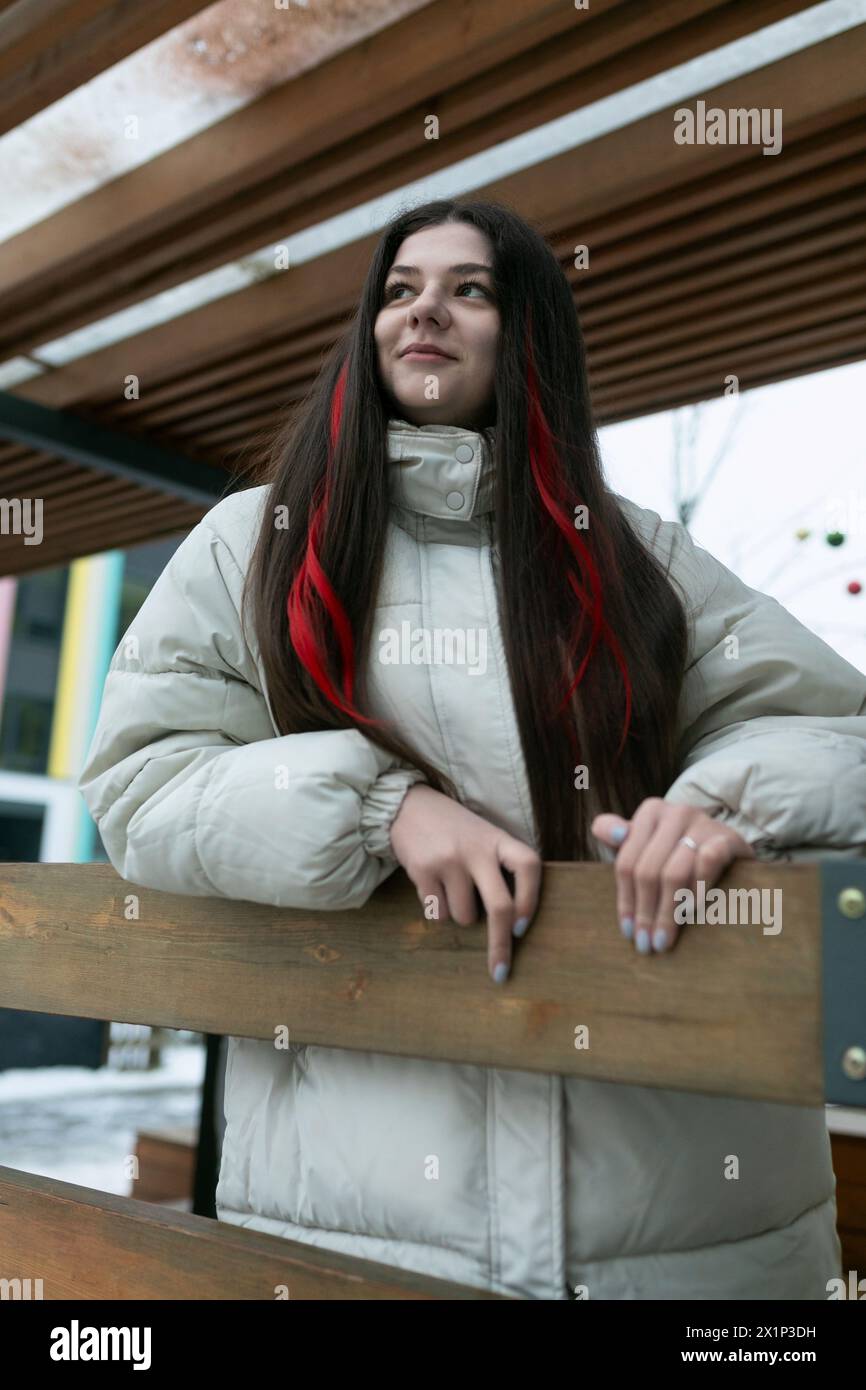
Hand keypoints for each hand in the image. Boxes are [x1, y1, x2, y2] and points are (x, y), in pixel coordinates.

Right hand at [389, 784, 541, 982]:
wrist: (407, 805)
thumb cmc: (455, 829)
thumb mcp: (484, 836)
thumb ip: (499, 865)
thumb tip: (511, 924)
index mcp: (497, 838)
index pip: (528, 866)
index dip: (530, 900)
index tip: (522, 929)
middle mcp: (476, 849)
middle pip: (499, 906)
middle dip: (501, 945)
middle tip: (500, 971)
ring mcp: (449, 860)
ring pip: (464, 917)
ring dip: (458, 914)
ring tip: (449, 886)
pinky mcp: (423, 871)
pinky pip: (438, 914)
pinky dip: (437, 909)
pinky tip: (432, 885)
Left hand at [591, 798, 755, 954]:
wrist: (732, 850)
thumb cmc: (681, 853)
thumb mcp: (649, 845)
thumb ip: (620, 839)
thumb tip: (610, 834)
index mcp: (651, 813)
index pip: (627, 863)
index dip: (626, 901)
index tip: (628, 932)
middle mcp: (676, 812)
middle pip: (648, 871)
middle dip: (646, 913)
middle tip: (647, 944)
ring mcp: (704, 822)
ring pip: (674, 873)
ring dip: (668, 913)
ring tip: (664, 940)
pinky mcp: (729, 837)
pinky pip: (707, 864)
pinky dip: (697, 891)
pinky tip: (692, 913)